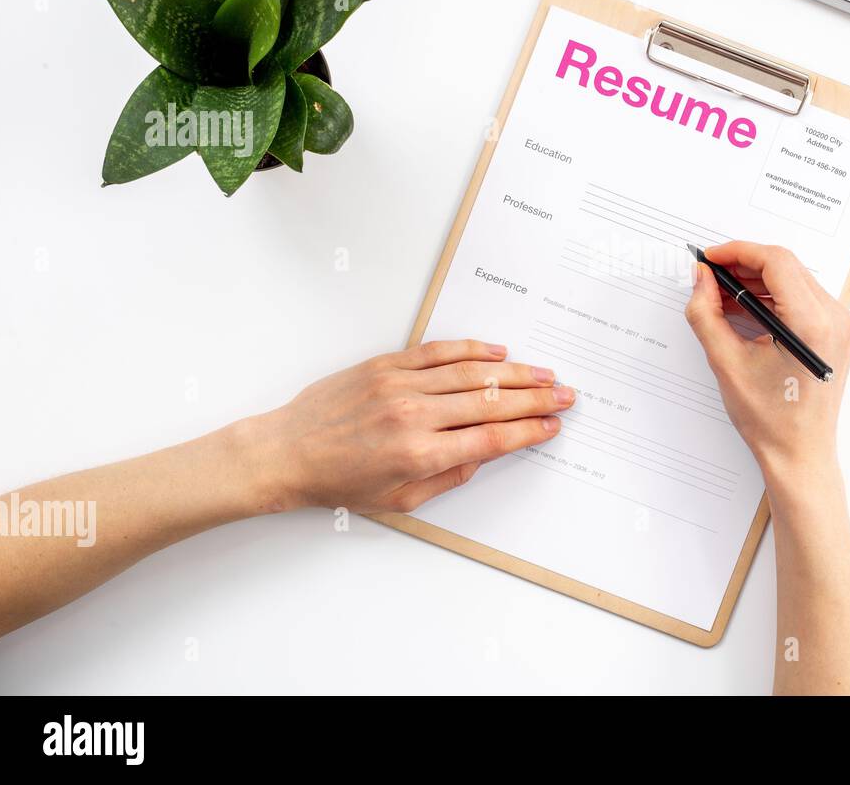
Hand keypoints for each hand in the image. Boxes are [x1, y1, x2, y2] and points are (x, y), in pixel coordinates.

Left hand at [242, 339, 574, 513]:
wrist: (285, 453)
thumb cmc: (336, 482)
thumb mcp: (399, 499)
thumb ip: (449, 477)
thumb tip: (484, 453)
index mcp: (420, 454)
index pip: (492, 438)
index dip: (529, 431)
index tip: (552, 425)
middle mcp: (413, 415)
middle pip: (492, 402)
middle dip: (536, 398)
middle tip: (564, 394)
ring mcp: (399, 385)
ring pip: (472, 373)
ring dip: (515, 373)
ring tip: (543, 373)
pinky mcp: (385, 364)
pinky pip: (438, 352)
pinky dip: (472, 350)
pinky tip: (498, 353)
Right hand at [684, 242, 849, 494]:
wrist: (800, 454)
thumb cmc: (770, 419)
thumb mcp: (726, 362)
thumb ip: (706, 313)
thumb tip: (701, 279)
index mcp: (812, 323)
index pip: (776, 262)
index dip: (738, 252)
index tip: (710, 258)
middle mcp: (835, 318)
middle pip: (786, 267)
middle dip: (745, 264)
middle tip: (710, 275)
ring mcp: (840, 325)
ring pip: (794, 279)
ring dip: (758, 280)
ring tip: (722, 293)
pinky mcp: (836, 333)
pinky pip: (803, 298)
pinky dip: (773, 296)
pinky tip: (745, 307)